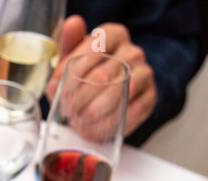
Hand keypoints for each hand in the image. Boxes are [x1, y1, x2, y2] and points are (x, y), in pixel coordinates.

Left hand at [47, 16, 156, 138]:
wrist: (105, 101)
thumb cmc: (83, 78)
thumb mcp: (70, 60)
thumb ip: (67, 44)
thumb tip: (71, 24)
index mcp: (113, 35)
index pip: (93, 48)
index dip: (70, 72)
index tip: (56, 88)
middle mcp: (132, 51)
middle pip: (102, 75)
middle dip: (79, 97)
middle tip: (67, 110)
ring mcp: (144, 73)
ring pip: (119, 92)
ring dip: (95, 111)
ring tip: (80, 121)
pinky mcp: (151, 97)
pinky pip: (133, 110)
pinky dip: (112, 122)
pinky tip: (98, 128)